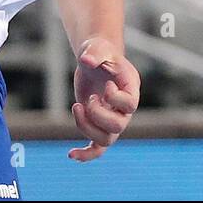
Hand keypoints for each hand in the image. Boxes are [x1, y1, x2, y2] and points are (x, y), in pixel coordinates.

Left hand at [69, 37, 139, 161]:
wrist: (94, 59)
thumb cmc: (99, 52)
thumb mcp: (97, 48)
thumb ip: (95, 52)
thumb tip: (87, 60)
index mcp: (131, 88)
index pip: (130, 104)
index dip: (114, 99)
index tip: (104, 85)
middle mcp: (124, 107)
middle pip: (118, 126)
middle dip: (97, 115)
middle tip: (89, 98)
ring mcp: (112, 118)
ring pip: (106, 139)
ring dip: (87, 128)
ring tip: (76, 107)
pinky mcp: (98, 124)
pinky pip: (98, 148)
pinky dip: (86, 155)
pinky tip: (71, 154)